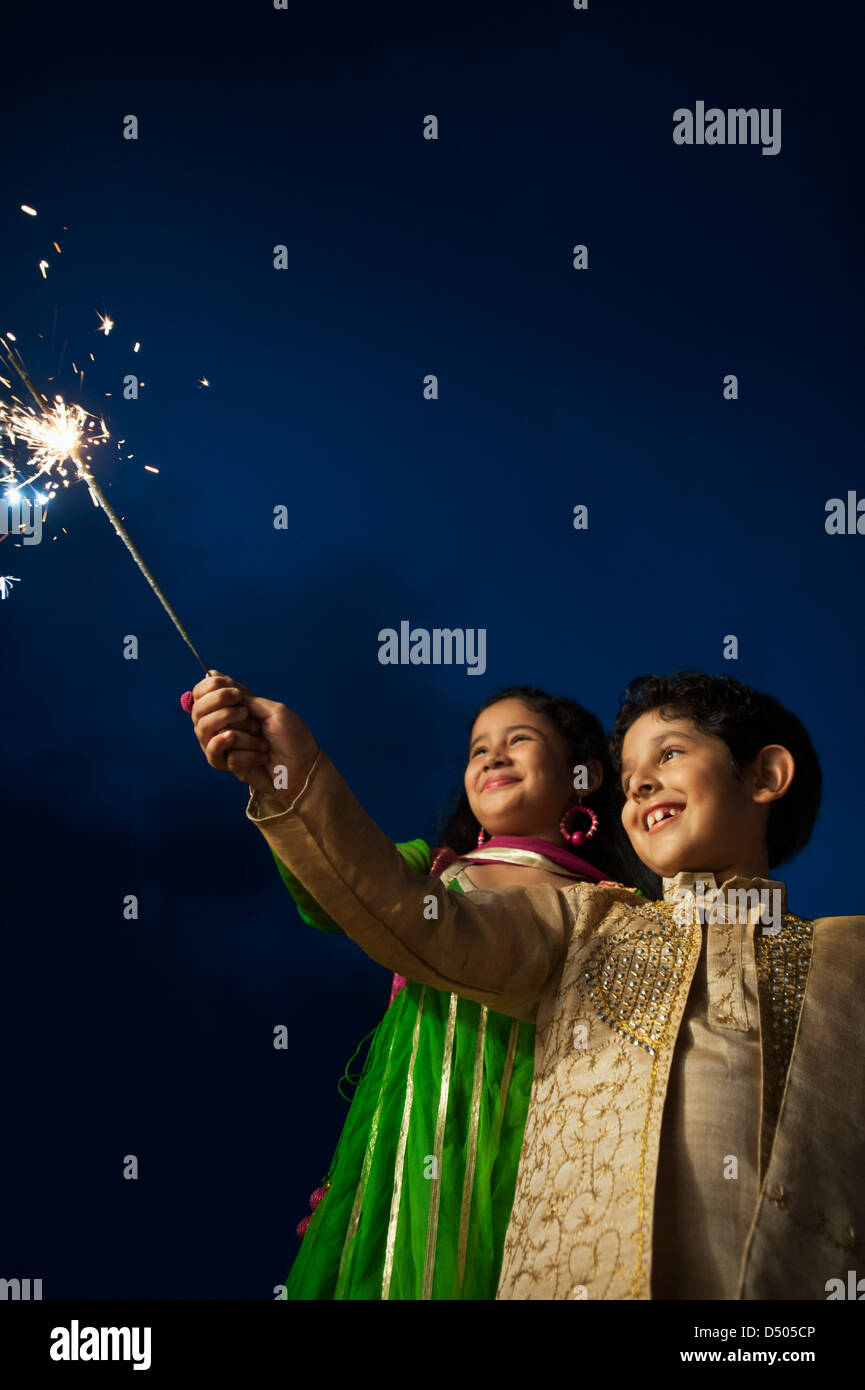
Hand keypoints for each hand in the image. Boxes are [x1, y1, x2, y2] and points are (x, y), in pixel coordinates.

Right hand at [189, 670, 318, 803]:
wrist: (304, 766)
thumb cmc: (292, 736)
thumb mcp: (272, 710)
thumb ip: (245, 699)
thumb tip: (217, 678)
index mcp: (233, 707)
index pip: (202, 694)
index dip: (209, 688)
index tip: (231, 689)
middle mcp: (223, 724)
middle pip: (199, 714)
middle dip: (224, 712)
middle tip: (247, 714)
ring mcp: (224, 745)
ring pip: (211, 735)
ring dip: (241, 735)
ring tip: (260, 737)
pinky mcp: (230, 765)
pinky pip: (228, 756)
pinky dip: (250, 754)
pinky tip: (262, 756)